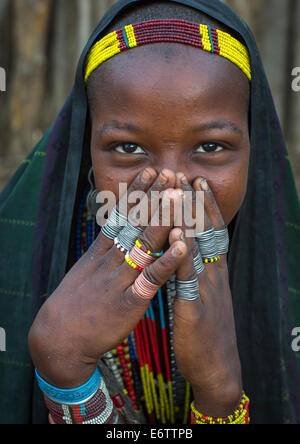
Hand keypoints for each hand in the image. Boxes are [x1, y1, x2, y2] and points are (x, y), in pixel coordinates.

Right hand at [28, 169, 187, 388]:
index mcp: (102, 250)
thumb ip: (104, 249)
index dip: (138, 192)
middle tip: (170, 171)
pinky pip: (151, 278)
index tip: (151, 170)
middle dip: (154, 196)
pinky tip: (182, 245)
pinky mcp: (129, 301)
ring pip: (145, 243)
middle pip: (135, 222)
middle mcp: (111, 259)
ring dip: (162, 218)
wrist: (59, 337)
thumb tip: (115, 229)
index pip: (122, 214)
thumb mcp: (87, 269)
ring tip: (178, 195)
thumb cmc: (75, 304)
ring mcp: (120, 278)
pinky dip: (167, 261)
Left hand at [171, 174, 242, 416]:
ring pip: (198, 248)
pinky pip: (188, 278)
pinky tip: (176, 236)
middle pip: (205, 232)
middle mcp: (213, 275)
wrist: (217, 367)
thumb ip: (195, 271)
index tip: (194, 181)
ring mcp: (206, 290)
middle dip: (195, 202)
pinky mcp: (195, 309)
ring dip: (188, 219)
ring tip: (179, 192)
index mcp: (214, 271)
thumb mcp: (204, 293)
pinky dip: (183, 256)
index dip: (203, 205)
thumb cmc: (205, 329)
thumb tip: (184, 248)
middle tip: (184, 174)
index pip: (210, 230)